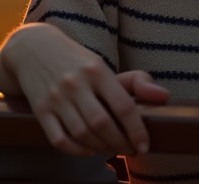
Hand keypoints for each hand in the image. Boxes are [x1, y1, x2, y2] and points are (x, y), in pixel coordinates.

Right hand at [0, 24, 165, 156]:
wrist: (33, 49)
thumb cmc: (77, 62)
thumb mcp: (104, 66)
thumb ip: (137, 81)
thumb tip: (165, 97)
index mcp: (97, 70)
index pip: (123, 105)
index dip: (136, 130)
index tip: (144, 145)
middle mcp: (76, 83)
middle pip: (102, 123)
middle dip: (120, 143)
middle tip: (129, 150)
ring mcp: (56, 97)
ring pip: (82, 133)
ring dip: (100, 148)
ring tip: (112, 149)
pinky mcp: (40, 110)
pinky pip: (60, 139)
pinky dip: (76, 151)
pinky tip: (88, 150)